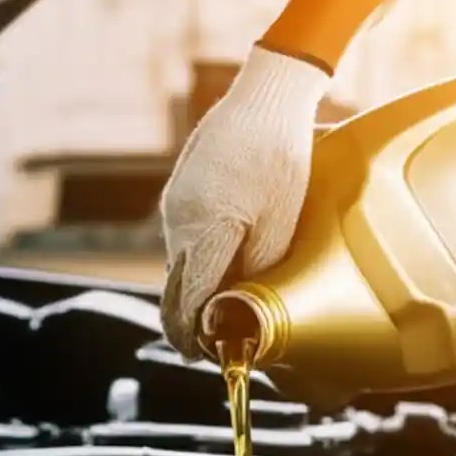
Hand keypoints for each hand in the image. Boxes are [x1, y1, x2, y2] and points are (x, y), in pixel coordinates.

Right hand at [159, 46, 329, 357]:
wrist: (265, 98)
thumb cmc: (282, 159)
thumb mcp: (280, 223)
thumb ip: (257, 270)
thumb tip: (241, 309)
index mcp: (203, 232)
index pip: (187, 302)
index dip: (194, 336)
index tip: (204, 357)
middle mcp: (178, 222)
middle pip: (173, 289)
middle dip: (186, 322)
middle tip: (207, 348)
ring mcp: (174, 205)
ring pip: (178, 264)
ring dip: (193, 290)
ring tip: (219, 310)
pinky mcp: (179, 192)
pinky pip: (182, 239)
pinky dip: (196, 261)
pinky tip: (219, 266)